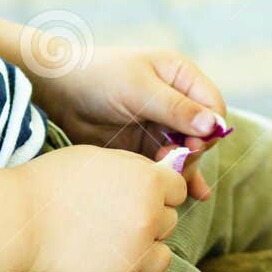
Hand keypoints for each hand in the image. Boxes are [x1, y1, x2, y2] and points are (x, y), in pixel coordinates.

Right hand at [14, 143, 187, 271]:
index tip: (137, 195)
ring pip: (160, 258)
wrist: (18, 217)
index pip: (178, 191)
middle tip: (114, 217)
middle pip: (169, 223)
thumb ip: (137, 169)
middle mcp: (149, 218)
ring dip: (144, 252)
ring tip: (114, 243)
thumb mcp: (101, 158)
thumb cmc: (54, 180)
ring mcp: (135, 253)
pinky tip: (99, 259)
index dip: (159, 191)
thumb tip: (163, 177)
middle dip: (148, 220)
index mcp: (149, 183)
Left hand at [30, 45, 230, 183]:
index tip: (192, 146)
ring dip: (182, 167)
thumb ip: (176, 109)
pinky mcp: (144, 145)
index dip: (209, 129)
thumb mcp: (139, 90)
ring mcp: (159, 124)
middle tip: (171, 162)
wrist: (57, 91)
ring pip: (186, 152)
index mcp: (180, 76)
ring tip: (169, 180)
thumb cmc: (99, 77)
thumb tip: (214, 126)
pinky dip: (178, 176)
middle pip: (201, 134)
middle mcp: (175, 100)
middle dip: (192, 151)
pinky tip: (194, 194)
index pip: (213, 106)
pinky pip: (167, 163)